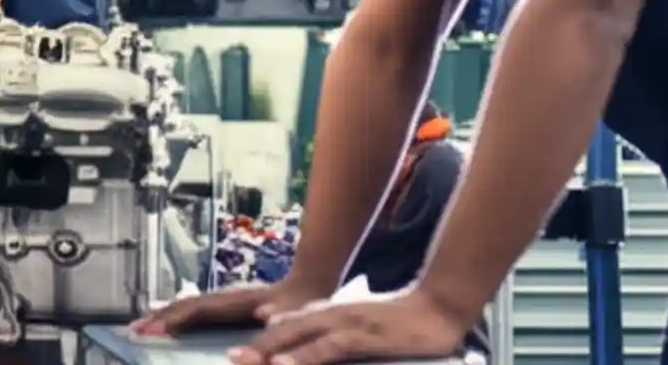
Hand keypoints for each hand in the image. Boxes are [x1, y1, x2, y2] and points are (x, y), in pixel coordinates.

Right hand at [129, 282, 318, 336]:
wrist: (311, 282)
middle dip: (161, 316)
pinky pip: (196, 310)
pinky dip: (177, 315)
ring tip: (141, 326)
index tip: (155, 329)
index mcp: (239, 300)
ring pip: (189, 306)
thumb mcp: (296, 314)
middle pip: (188, 305)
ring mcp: (225, 300)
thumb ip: (282, 318)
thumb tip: (266, 318)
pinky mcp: (227, 307)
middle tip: (134, 330)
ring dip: (164, 315)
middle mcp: (227, 297)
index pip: (202, 309)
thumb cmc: (303, 303)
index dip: (177, 318)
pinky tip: (166, 322)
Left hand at [227, 289, 469, 364]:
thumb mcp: (360, 332)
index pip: (286, 330)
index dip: (260, 343)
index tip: (234, 355)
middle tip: (229, 360)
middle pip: (284, 333)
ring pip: (300, 339)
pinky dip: (305, 356)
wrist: (437, 309)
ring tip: (246, 362)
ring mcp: (346, 324)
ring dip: (271, 352)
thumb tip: (304, 347)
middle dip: (256, 349)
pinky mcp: (363, 335)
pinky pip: (328, 348)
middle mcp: (331, 316)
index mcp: (328, 316)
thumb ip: (332, 339)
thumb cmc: (399, 325)